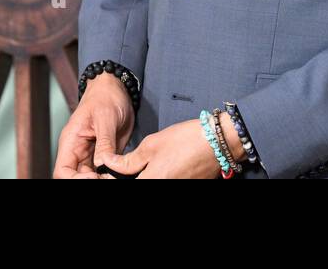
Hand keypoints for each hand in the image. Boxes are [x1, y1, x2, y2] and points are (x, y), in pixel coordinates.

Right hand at [53, 73, 133, 178]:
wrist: (117, 88)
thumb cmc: (106, 97)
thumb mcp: (106, 118)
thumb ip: (104, 142)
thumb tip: (102, 163)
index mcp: (71, 141)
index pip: (62, 171)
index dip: (75, 179)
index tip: (94, 176)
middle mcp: (78, 151)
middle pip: (76, 176)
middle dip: (91, 180)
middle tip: (109, 177)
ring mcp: (90, 153)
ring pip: (90, 175)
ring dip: (102, 178)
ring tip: (115, 175)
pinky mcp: (103, 154)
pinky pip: (103, 170)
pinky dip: (110, 174)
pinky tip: (119, 172)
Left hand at [99, 116, 244, 178]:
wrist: (218, 141)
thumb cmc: (186, 139)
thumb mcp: (152, 144)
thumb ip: (128, 160)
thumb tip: (108, 164)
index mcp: (151, 181)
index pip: (123, 185)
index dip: (114, 178)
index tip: (111, 170)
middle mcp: (164, 188)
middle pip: (140, 184)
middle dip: (133, 177)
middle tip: (128, 168)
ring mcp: (177, 188)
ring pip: (154, 182)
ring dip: (146, 176)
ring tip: (148, 165)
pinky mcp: (188, 186)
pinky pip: (168, 182)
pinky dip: (161, 176)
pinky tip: (164, 167)